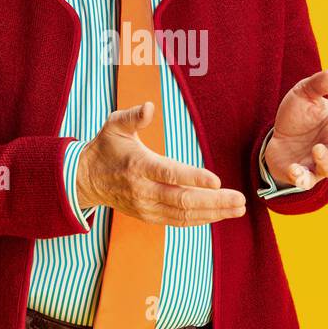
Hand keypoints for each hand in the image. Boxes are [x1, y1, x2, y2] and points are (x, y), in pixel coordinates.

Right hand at [76, 102, 245, 225]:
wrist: (87, 180)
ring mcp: (146, 207)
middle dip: (214, 202)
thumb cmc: (106, 148)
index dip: (193, 177)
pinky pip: (178, 221)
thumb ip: (133, 116)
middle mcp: (143, 190)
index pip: (169, 173)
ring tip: (238, 208)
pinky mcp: (149, 216)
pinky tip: (219, 214)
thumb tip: (149, 107)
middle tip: (240, 199)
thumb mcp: (114, 126)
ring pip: (184, 215)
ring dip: (213, 213)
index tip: (216, 181)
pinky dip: (201, 220)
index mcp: (138, 165)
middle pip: (182, 200)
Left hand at [264, 68, 327, 190]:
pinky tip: (294, 171)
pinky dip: (301, 178)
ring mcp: (320, 163)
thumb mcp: (303, 94)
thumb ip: (317, 84)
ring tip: (316, 149)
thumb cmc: (298, 115)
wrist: (278, 138)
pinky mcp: (303, 175)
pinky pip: (306, 181)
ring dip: (326, 160)